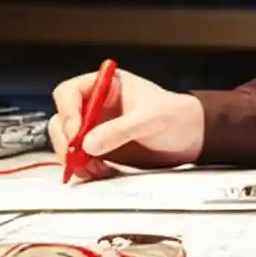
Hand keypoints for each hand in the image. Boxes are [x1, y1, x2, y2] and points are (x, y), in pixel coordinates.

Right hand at [48, 67, 204, 180]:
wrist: (192, 137)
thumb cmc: (176, 115)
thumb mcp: (150, 118)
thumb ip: (120, 130)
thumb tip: (90, 143)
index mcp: (106, 85)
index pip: (70, 92)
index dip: (68, 111)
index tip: (76, 132)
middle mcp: (96, 105)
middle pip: (63, 119)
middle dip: (66, 140)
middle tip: (77, 156)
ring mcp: (97, 128)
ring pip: (68, 142)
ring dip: (74, 157)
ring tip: (92, 167)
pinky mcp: (102, 149)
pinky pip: (81, 159)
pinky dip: (84, 168)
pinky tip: (99, 171)